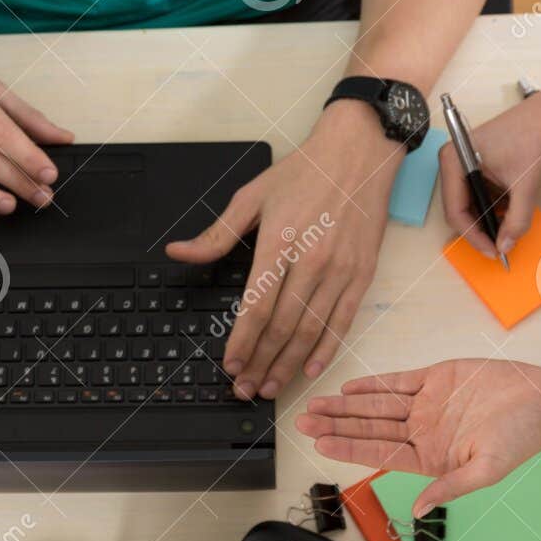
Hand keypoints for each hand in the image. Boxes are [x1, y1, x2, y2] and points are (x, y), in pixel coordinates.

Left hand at [167, 101, 395, 399]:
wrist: (358, 152)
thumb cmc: (304, 172)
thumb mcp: (252, 196)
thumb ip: (216, 234)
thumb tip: (178, 252)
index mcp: (279, 241)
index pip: (256, 305)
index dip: (241, 342)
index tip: (229, 364)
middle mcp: (311, 259)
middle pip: (282, 326)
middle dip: (260, 363)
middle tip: (245, 388)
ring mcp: (340, 269)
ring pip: (311, 330)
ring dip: (288, 364)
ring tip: (271, 387)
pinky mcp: (363, 273)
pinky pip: (343, 321)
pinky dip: (326, 348)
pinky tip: (310, 368)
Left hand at [298, 360, 540, 516]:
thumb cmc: (521, 438)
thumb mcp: (487, 469)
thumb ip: (450, 488)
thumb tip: (419, 509)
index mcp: (430, 457)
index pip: (379, 453)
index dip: (348, 448)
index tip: (320, 445)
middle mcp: (422, 431)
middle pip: (369, 429)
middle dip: (336, 425)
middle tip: (303, 421)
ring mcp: (427, 405)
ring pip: (376, 405)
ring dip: (346, 405)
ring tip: (315, 404)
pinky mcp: (435, 379)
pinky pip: (397, 382)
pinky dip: (373, 384)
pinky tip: (349, 387)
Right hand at [438, 88, 540, 258]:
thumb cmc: (534, 138)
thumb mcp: (525, 186)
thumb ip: (516, 220)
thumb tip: (505, 245)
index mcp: (454, 159)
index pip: (455, 210)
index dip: (473, 235)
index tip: (492, 251)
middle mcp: (453, 158)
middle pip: (458, 207)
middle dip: (479, 228)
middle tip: (499, 245)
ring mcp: (464, 159)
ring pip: (469, 201)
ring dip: (487, 216)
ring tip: (509, 225)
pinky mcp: (477, 160)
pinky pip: (479, 190)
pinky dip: (493, 203)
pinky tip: (510, 206)